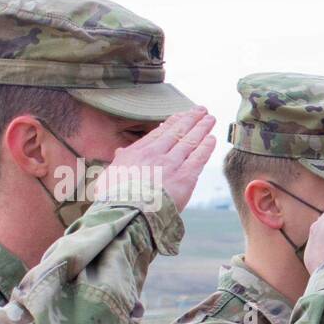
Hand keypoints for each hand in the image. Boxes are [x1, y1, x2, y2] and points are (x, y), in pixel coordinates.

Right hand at [94, 107, 215, 212]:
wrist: (126, 213)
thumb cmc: (114, 199)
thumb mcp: (110, 175)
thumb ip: (119, 161)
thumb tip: (120, 152)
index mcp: (137, 152)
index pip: (159, 133)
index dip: (172, 122)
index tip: (181, 115)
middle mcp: (155, 154)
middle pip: (177, 132)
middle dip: (190, 119)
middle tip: (201, 110)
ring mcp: (170, 164)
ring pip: (189, 141)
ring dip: (202, 128)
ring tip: (210, 119)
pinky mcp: (184, 177)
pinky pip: (198, 157)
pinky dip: (206, 147)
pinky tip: (212, 138)